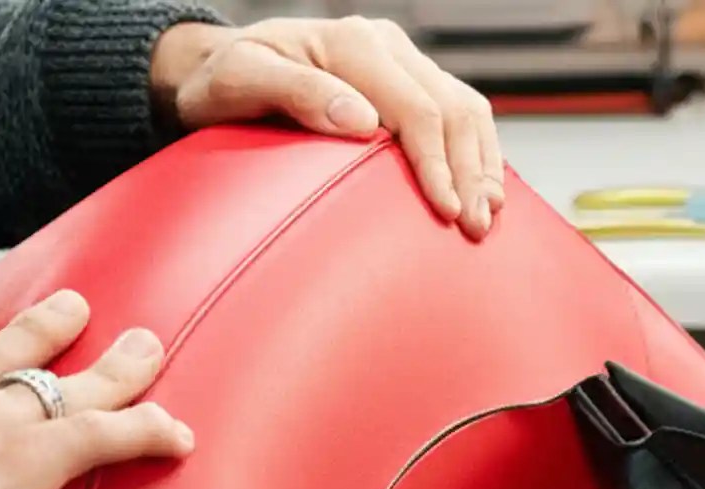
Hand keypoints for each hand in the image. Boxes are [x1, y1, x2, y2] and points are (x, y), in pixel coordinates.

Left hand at [150, 17, 503, 239]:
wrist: (216, 67)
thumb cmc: (220, 81)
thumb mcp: (238, 82)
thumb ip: (297, 93)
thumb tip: (361, 121)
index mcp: (354, 44)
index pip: (417, 108)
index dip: (437, 164)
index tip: (446, 211)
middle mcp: (386, 45)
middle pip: (453, 110)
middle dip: (470, 172)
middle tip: (476, 227)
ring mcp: (401, 63)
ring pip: (465, 110)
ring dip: (483, 164)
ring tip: (489, 214)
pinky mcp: (406, 83)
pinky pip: (457, 114)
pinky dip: (476, 153)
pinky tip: (481, 189)